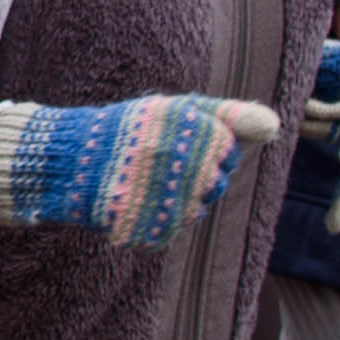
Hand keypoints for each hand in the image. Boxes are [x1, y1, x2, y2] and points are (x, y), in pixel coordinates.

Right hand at [0, 93, 286, 247]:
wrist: (64, 159)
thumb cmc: (126, 131)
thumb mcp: (176, 111)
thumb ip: (228, 116)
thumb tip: (275, 127)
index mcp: (197, 131)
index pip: (228, 153)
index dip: (206, 150)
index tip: (175, 143)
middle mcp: (188, 164)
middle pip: (216, 183)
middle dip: (194, 176)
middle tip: (158, 164)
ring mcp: (168, 199)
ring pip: (196, 208)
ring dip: (177, 198)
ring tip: (144, 181)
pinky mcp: (151, 227)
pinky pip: (170, 228)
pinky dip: (156, 218)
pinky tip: (135, 201)